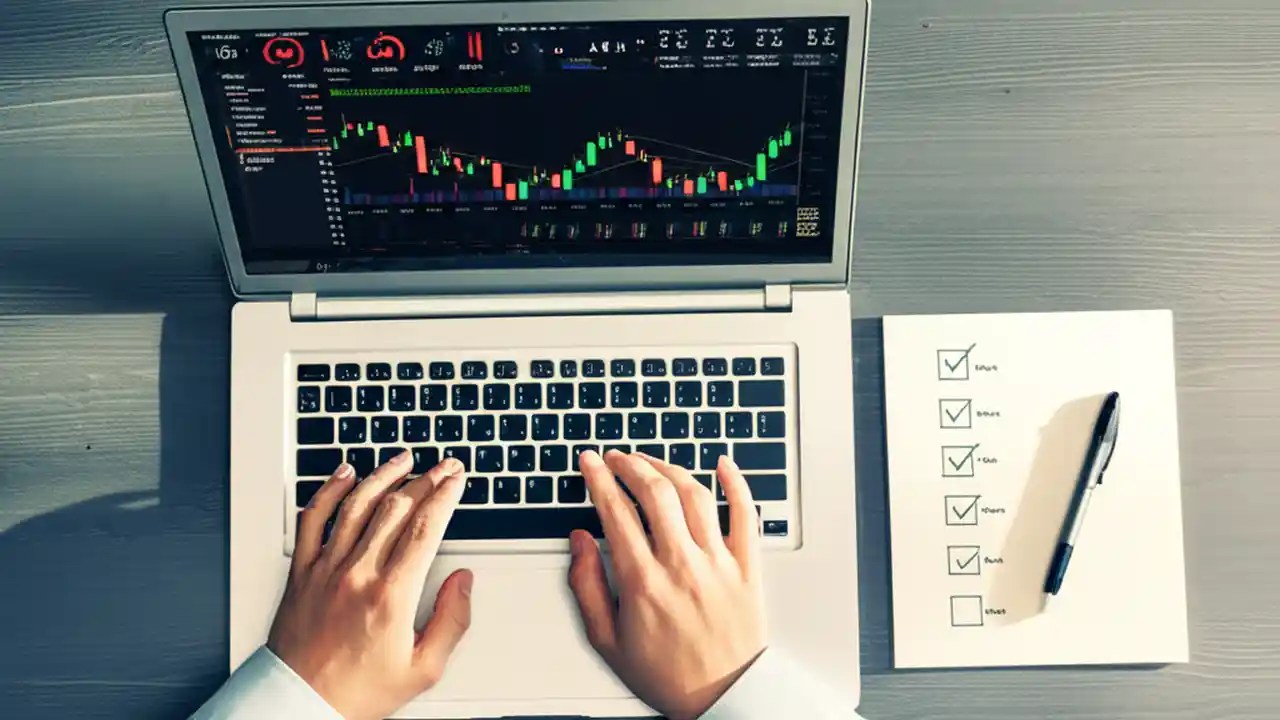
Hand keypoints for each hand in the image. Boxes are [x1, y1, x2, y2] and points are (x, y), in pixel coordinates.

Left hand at [267, 452, 471, 719]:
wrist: (300, 702)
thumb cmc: (358, 691)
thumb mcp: (423, 668)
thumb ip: (452, 620)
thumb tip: (463, 580)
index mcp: (391, 596)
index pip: (425, 527)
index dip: (445, 496)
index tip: (457, 480)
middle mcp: (357, 574)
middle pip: (397, 508)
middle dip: (426, 479)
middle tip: (443, 466)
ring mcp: (326, 569)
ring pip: (357, 504)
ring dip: (384, 475)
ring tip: (404, 459)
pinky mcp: (302, 572)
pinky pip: (313, 519)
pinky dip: (328, 490)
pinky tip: (344, 474)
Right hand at [569, 450, 766, 719]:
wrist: (723, 698)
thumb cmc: (667, 674)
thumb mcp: (607, 641)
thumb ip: (586, 586)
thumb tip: (579, 541)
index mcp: (643, 582)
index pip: (615, 512)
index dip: (598, 479)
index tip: (590, 463)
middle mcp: (682, 565)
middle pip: (655, 492)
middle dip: (630, 465)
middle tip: (617, 458)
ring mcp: (718, 562)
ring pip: (694, 494)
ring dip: (669, 468)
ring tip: (651, 462)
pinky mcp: (747, 566)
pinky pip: (745, 514)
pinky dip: (736, 483)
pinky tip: (722, 464)